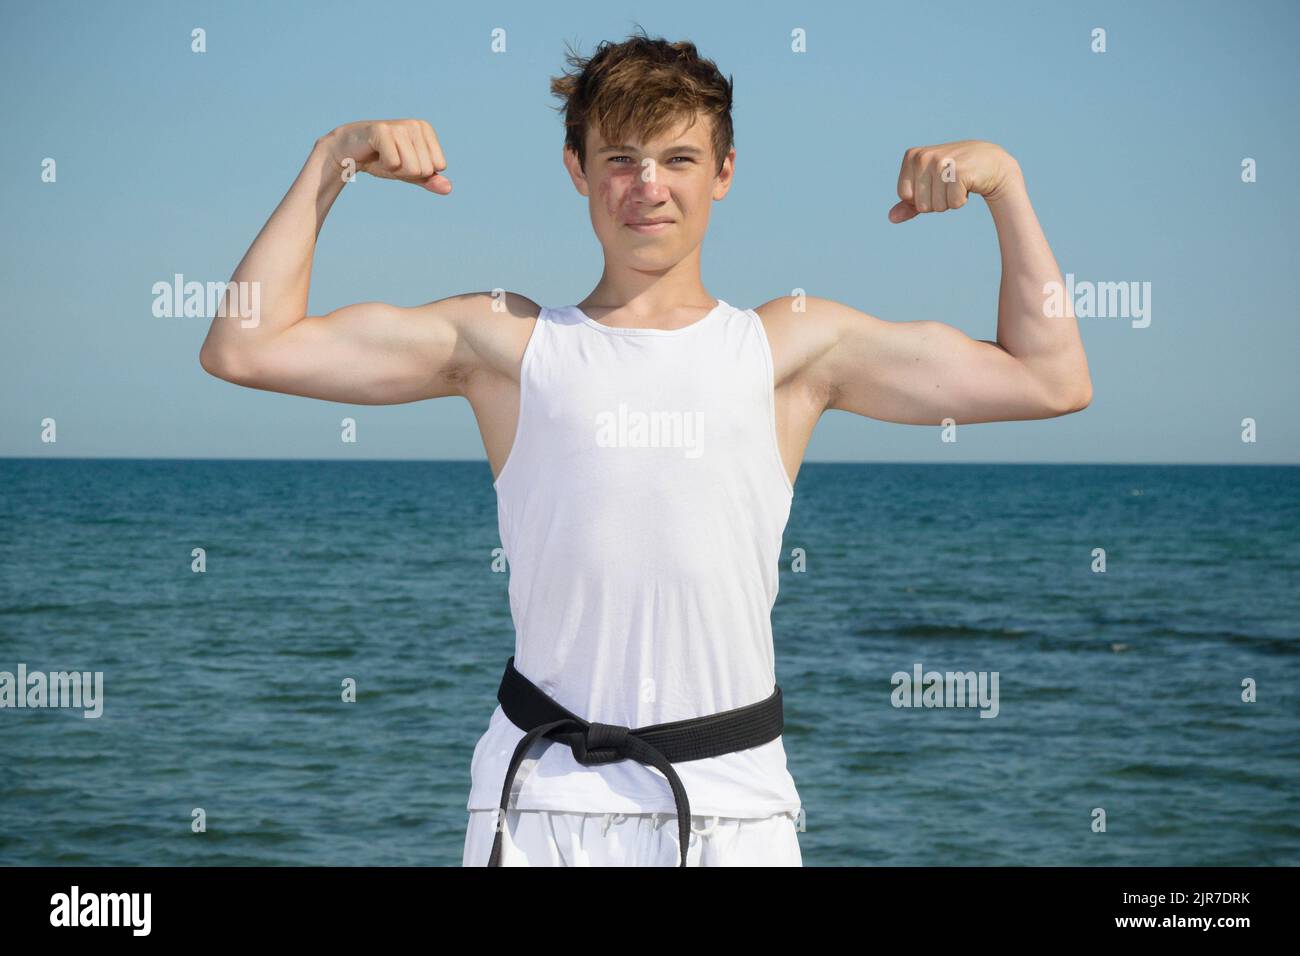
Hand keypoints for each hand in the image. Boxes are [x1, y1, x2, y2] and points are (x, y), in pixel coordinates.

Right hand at [322, 119, 450, 193]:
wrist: (351, 151)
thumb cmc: (383, 159)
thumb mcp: (410, 173)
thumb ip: (430, 180)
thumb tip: (448, 188)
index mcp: (426, 130)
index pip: (438, 167)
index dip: (419, 171)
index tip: (403, 159)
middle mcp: (415, 125)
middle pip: (425, 169)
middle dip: (406, 171)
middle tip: (391, 158)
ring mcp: (399, 126)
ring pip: (412, 168)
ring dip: (395, 169)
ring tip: (384, 155)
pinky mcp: (382, 131)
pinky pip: (394, 164)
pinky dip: (384, 165)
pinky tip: (376, 153)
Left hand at [888, 140, 1018, 222]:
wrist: (990, 162)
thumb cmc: (954, 174)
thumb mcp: (928, 185)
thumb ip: (909, 202)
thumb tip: (891, 218)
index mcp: (912, 156)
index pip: (905, 196)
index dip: (922, 196)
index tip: (935, 182)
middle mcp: (924, 157)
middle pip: (921, 204)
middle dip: (937, 201)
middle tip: (950, 183)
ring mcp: (941, 163)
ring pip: (937, 206)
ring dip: (950, 201)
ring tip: (959, 183)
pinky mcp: (959, 172)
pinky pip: (953, 204)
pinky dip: (961, 200)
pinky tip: (968, 184)